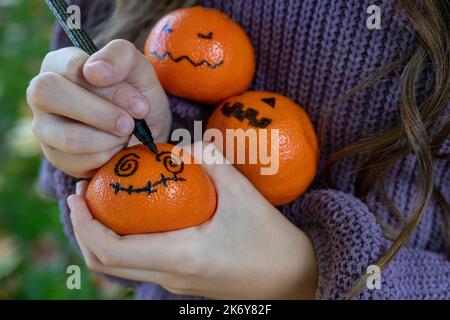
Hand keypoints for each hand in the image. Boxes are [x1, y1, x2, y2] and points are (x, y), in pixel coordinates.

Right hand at [27, 39, 171, 177]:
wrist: (145, 129)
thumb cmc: (135, 92)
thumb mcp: (137, 67)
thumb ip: (119, 56)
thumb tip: (94, 71)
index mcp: (59, 64)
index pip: (72, 68)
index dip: (111, 89)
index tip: (140, 105)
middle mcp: (42, 94)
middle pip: (49, 95)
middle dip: (101, 115)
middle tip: (130, 125)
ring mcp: (44, 127)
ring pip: (69, 137)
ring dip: (109, 139)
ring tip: (125, 135)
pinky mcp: (55, 157)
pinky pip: (78, 162)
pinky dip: (107, 157)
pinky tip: (116, 149)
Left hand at [67, 143, 316, 298]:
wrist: (290, 278)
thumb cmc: (268, 241)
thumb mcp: (243, 195)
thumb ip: (213, 161)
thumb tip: (187, 141)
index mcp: (178, 257)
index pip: (110, 250)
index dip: (84, 224)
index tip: (76, 196)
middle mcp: (169, 276)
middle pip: (105, 265)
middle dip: (84, 230)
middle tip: (82, 197)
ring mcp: (174, 282)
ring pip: (121, 268)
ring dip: (103, 237)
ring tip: (105, 204)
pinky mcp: (182, 280)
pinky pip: (141, 265)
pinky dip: (125, 242)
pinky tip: (138, 217)